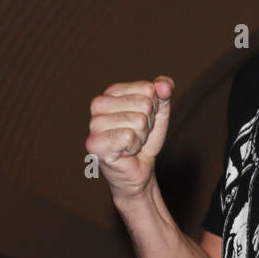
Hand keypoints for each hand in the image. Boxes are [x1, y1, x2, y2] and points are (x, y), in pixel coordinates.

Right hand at [86, 76, 172, 198]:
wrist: (139, 171)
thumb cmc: (145, 141)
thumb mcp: (160, 113)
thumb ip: (164, 93)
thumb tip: (163, 85)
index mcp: (111, 93)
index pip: (147, 89)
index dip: (153, 109)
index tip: (143, 122)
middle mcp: (98, 104)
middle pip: (144, 104)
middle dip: (148, 125)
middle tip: (136, 136)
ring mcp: (94, 124)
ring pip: (138, 121)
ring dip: (141, 138)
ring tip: (130, 144)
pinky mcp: (95, 143)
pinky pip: (129, 136)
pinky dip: (134, 147)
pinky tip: (124, 152)